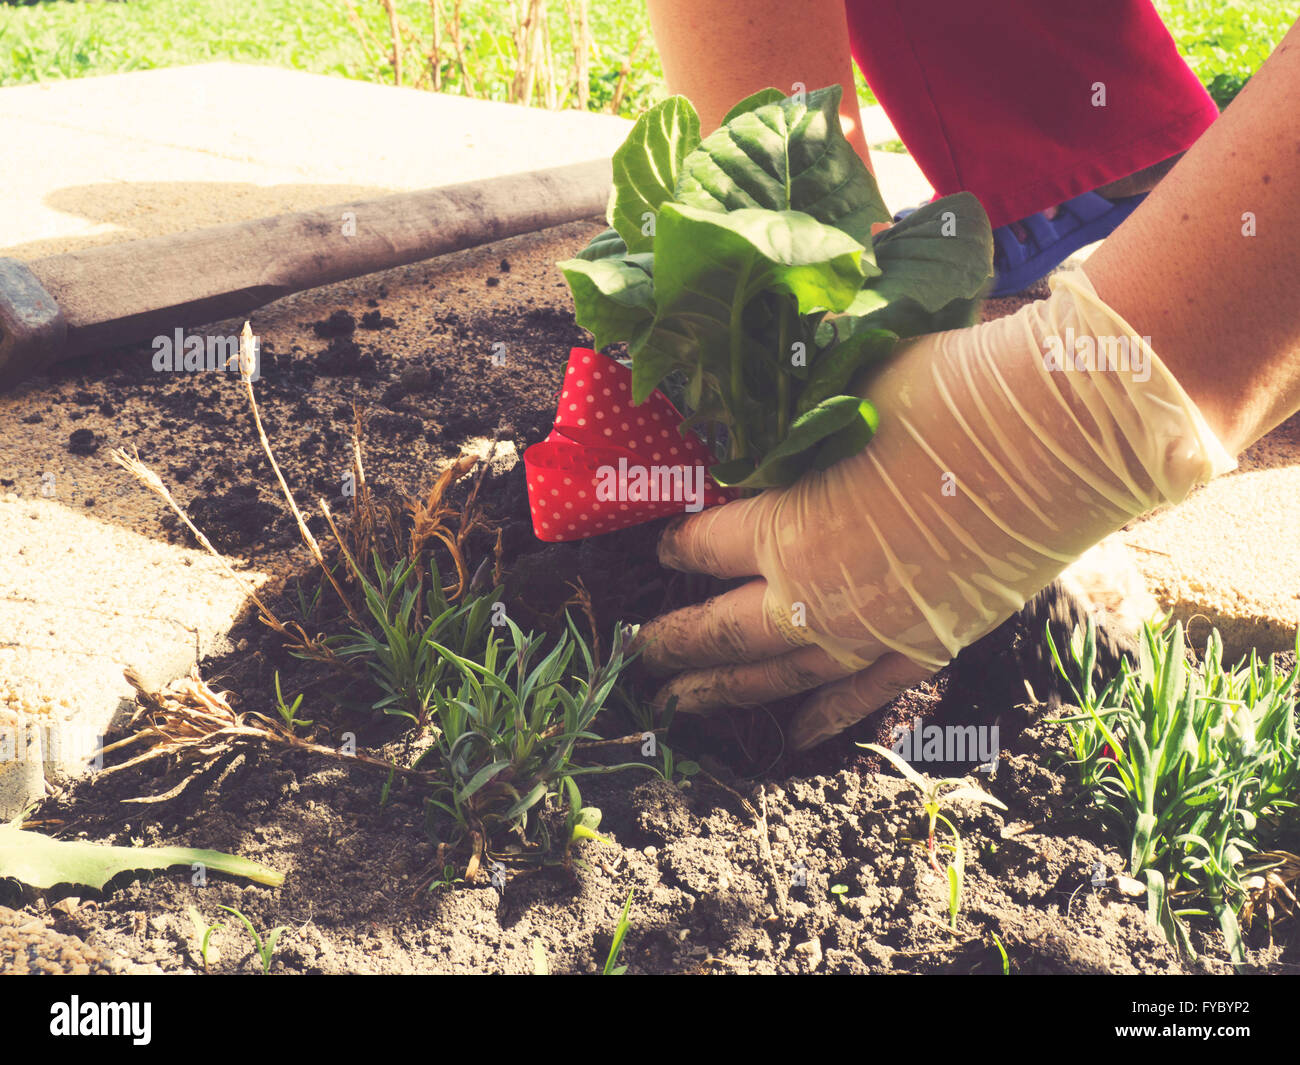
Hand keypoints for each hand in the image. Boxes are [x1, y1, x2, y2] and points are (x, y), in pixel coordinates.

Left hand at [633, 269, 1234, 750]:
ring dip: (726, 691)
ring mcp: (875, 629)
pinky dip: (828, 715)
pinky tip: (796, 735)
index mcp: (785, 528)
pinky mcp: (931, 641)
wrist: (1065, 430)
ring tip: (680, 709)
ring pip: (781, 675)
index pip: (706, 548)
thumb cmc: (948, 393)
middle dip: (674, 644)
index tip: (665, 547)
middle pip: (725, 630)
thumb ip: (789, 434)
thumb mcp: (843, 398)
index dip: (679, 546)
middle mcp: (817, 594)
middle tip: (637, 657)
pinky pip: (865, 691)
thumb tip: (755, 436)